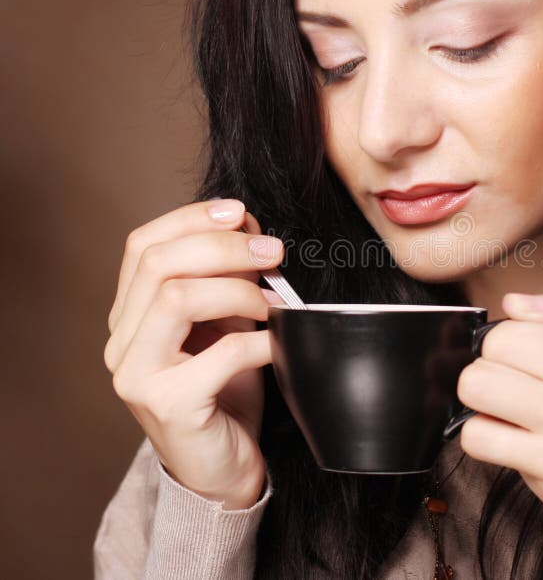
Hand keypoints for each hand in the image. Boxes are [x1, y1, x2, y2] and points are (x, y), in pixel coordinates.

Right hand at [104, 199, 285, 508]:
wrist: (220, 469)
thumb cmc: (223, 392)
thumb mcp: (225, 325)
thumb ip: (228, 281)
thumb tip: (251, 231)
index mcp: (130, 316)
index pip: (141, 246)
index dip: (190, 219)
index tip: (240, 211)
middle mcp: (121, 343)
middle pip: (158, 264)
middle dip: (223, 247)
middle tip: (272, 252)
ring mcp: (138, 376)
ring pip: (176, 299)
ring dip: (238, 289)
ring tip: (273, 302)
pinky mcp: (169, 407)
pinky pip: (221, 353)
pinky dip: (261, 339)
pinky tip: (281, 340)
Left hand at [457, 285, 542, 535]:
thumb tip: (514, 304)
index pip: (502, 339)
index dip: (504, 339)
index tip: (520, 349)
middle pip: (477, 379)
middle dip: (487, 373)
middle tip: (512, 379)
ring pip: (473, 425)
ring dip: (484, 413)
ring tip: (510, 409)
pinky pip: (495, 459)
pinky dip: (500, 444)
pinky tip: (526, 437)